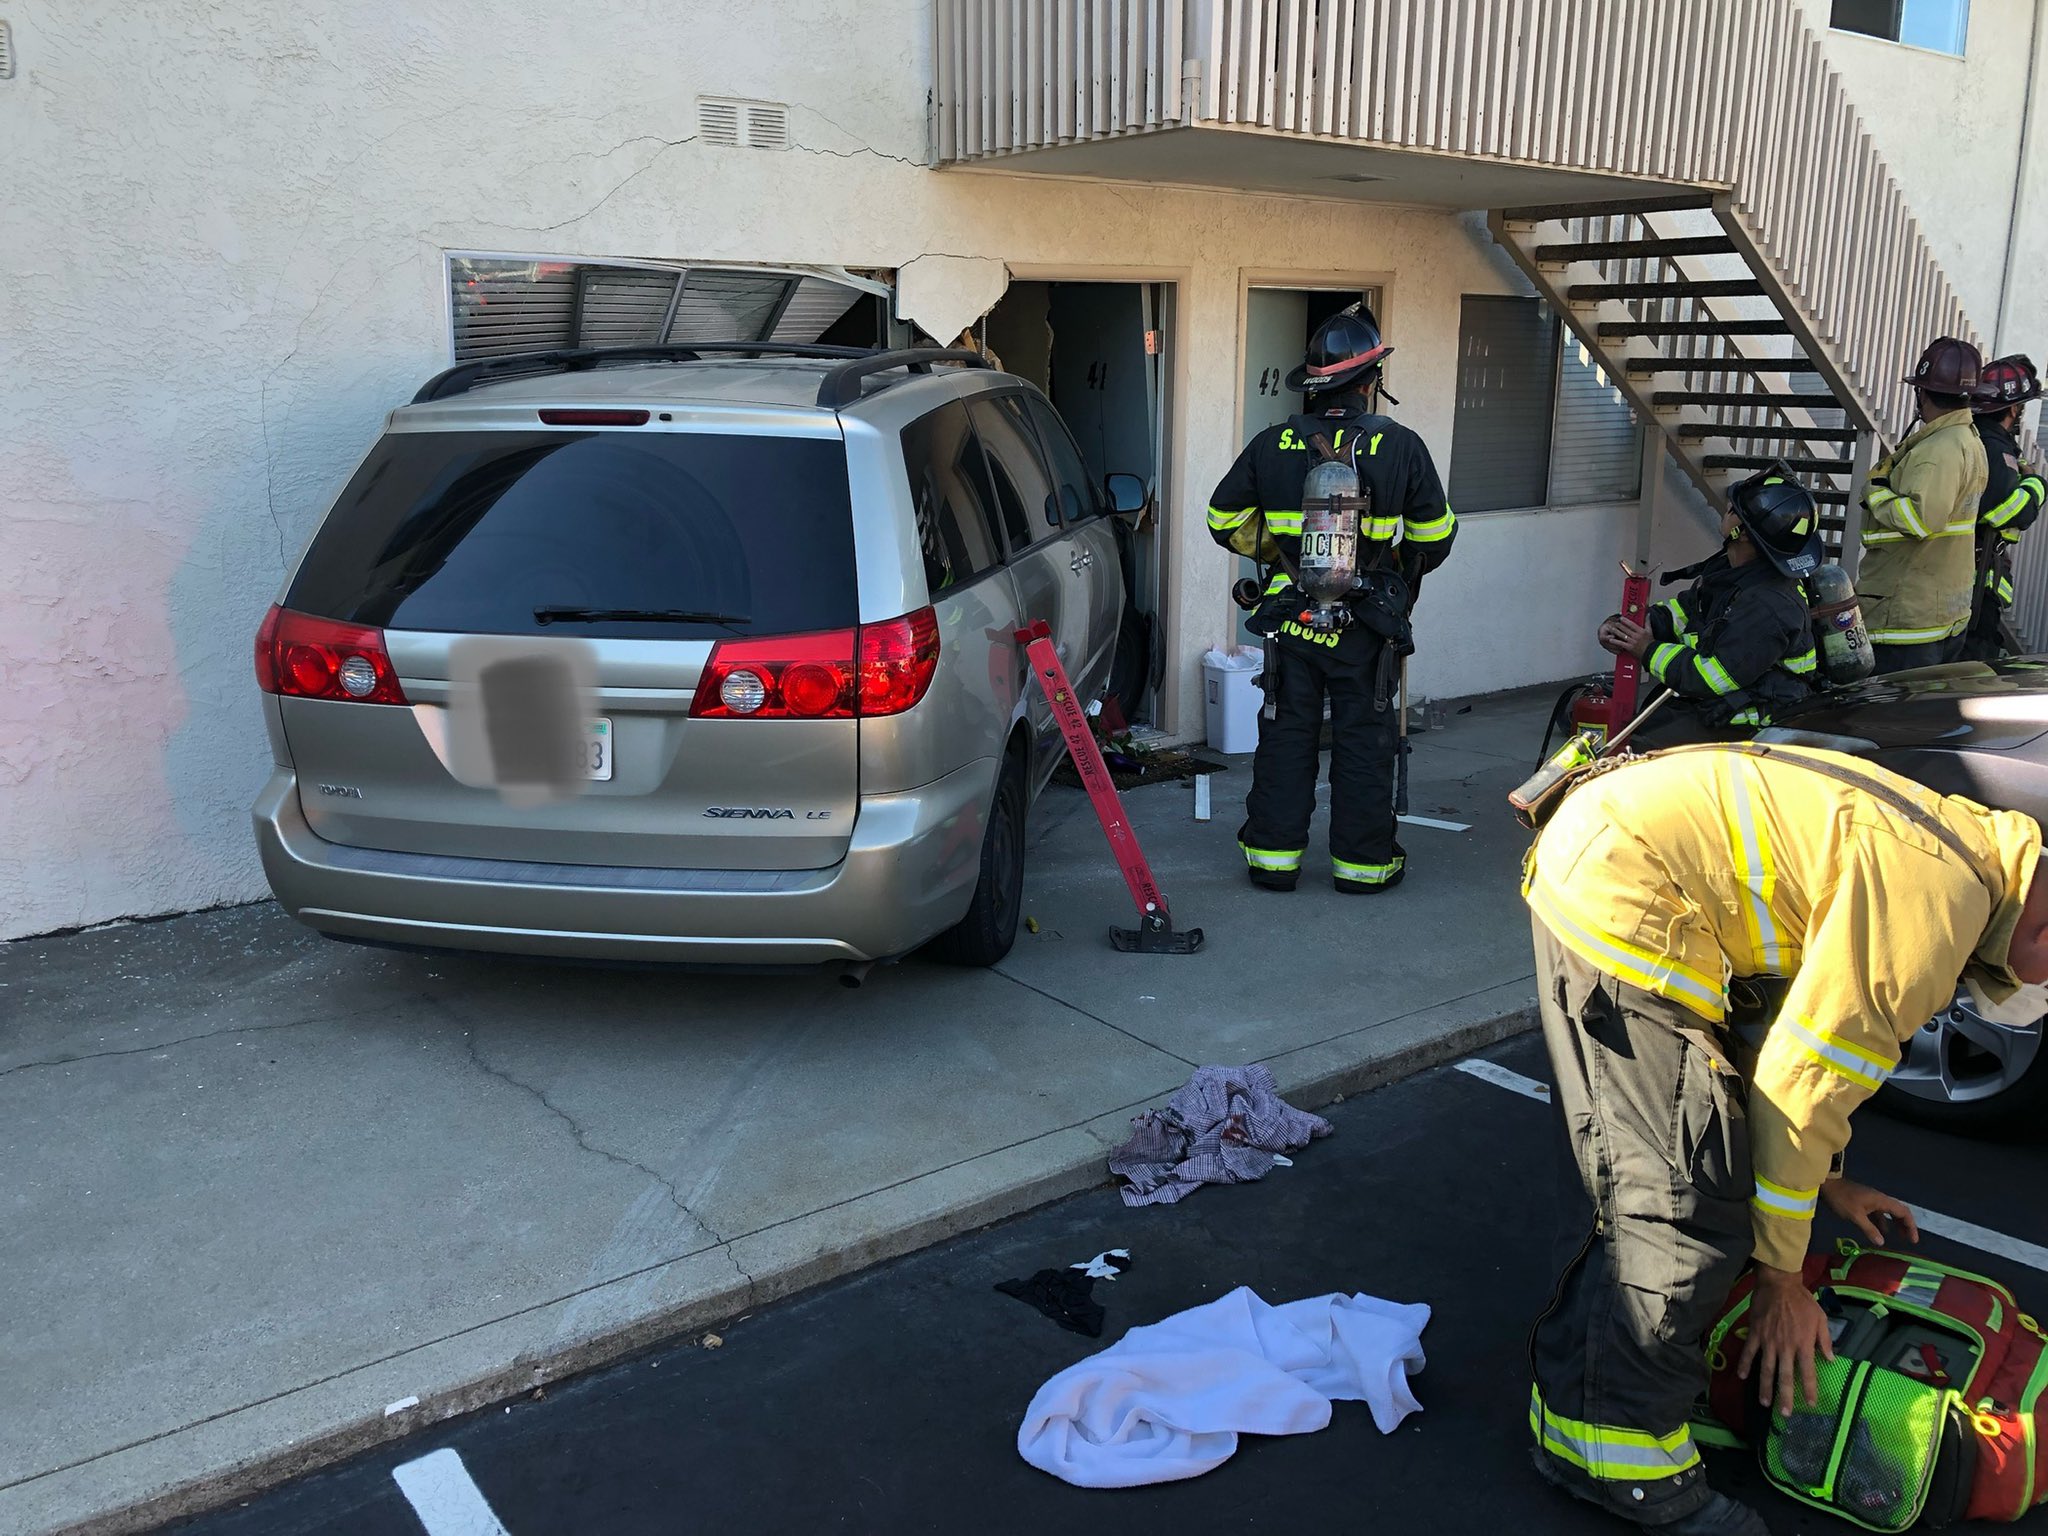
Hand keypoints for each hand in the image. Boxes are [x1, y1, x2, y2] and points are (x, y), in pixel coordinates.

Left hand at [1598, 616, 1652, 658]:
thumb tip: (1648, 614)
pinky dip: (1615, 641)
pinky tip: (1610, 639)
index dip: (1625, 621)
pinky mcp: (1629, 648)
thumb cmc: (1650, 643)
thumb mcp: (1650, 631)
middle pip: (1625, 629)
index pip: (1632, 624)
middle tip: (1613, 623)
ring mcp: (1632, 642)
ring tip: (1611, 628)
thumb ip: (1648, 622)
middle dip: (1618, 625)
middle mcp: (1636, 636)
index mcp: (1641, 631)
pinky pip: (1621, 643)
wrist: (1651, 653)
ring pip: (1622, 635)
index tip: (1621, 618)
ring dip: (1615, 631)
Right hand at [1738, 1265, 1834, 1415]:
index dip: (1808, 1389)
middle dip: (1785, 1396)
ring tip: (1765, 1402)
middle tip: (1785, 1413)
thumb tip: (1831, 1359)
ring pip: (1766, 1369)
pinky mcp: (1755, 1334)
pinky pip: (1749, 1352)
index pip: (1807, 1372)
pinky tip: (1742, 1376)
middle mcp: (1785, 1347)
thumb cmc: (1802, 1301)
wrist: (1779, 1284)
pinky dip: (1745, 1364)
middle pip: (1785, 1376)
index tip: (1810, 1403)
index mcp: (1803, 1344)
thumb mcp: (1821, 1318)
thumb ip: (1826, 1340)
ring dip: (1765, 1387)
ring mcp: (1768, 1341)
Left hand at [1820, 1179, 1920, 1247]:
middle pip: (1899, 1212)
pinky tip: (1880, 1233)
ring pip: (1889, 1213)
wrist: (1827, 1184)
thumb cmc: (1841, 1199)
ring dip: (1895, 1224)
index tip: (1913, 1240)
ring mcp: (1872, 1200)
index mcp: (1881, 1200)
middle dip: (1905, 1226)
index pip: (1903, 1212)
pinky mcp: (1864, 1202)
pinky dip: (1882, 1223)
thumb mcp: (1855, 1215)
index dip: (1911, 1226)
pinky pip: (1878, 1213)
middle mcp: (1880, 1199)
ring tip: (1899, 1238)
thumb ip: (1869, 1229)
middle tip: (1909, 1241)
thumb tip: (1882, 1242)